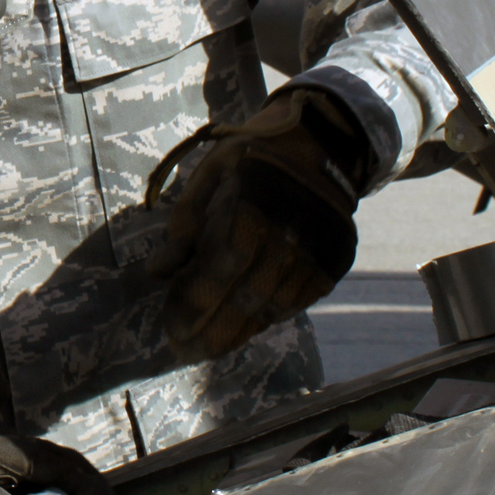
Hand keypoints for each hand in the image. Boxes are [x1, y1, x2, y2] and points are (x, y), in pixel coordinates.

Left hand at [156, 87, 370, 361]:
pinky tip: (241, 328)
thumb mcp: (209, 174)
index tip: (171, 325)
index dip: (196, 301)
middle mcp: (291, 231)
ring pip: (273, 306)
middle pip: (248, 297)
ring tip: (207, 347)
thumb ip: (184, 224)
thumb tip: (159, 273)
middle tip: (183, 350)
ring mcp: (318, 250)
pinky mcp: (335, 263)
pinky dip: (266, 318)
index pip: (221, 267)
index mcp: (255, 203)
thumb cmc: (250, 158)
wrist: (320, 144)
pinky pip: (296, 302)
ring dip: (238, 331)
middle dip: (212, 330)